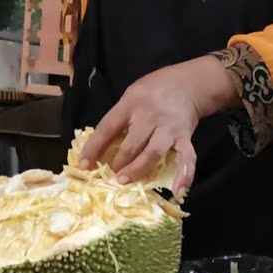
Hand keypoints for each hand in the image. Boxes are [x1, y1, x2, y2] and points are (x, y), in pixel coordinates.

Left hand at [79, 56, 239, 196]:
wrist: (188, 82)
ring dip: (138, 170)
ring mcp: (169, 127)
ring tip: (125, 180)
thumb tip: (102, 146)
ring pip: (153, 153)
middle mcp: (149, 116)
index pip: (107, 128)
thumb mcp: (131, 95)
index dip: (94, 148)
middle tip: (111, 174)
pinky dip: (184, 175)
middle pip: (131, 145)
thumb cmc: (153, 90)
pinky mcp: (185, 136)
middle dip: (118, 163)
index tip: (84, 165)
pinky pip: (187, 158)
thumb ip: (120, 117)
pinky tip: (178, 190)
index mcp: (131, 104)